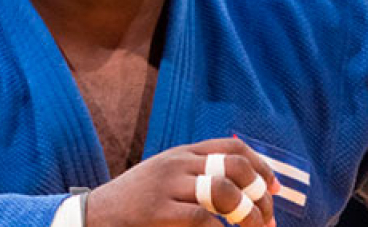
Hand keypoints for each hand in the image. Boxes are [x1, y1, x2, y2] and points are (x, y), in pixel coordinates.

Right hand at [86, 137, 281, 226]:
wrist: (92, 217)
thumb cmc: (133, 204)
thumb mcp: (165, 178)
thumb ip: (195, 176)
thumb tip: (240, 190)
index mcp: (182, 154)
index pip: (233, 148)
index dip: (262, 167)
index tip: (276, 191)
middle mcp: (178, 164)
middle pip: (235, 167)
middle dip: (260, 194)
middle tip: (268, 220)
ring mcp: (168, 186)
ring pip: (224, 192)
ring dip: (249, 215)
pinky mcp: (159, 212)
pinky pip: (204, 220)